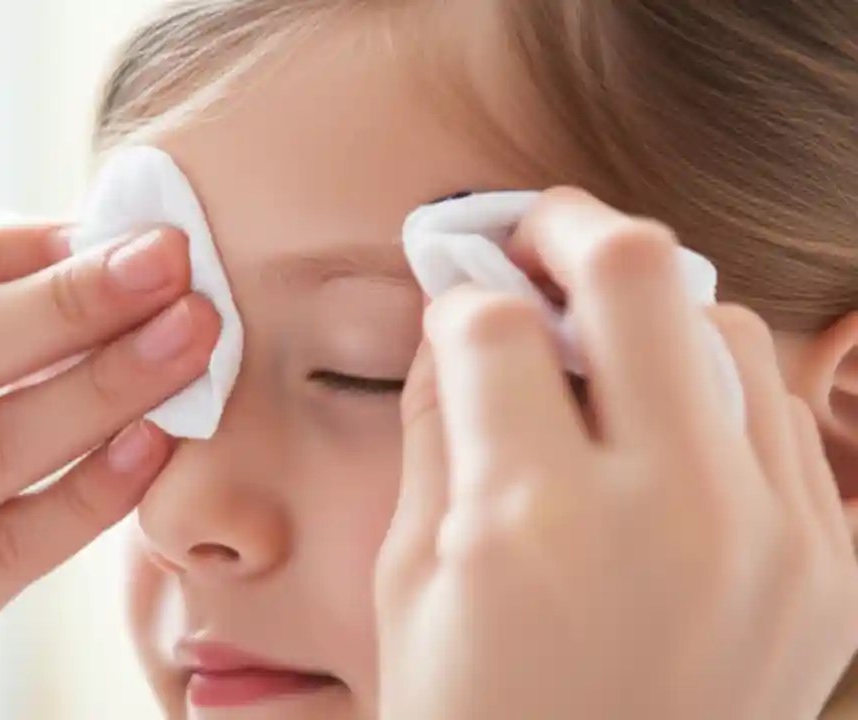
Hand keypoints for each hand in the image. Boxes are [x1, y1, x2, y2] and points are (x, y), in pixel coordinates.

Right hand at [376, 188, 857, 719]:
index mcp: (529, 522)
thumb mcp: (409, 577)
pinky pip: (776, 418)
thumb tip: (455, 313)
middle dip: (567, 226)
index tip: (454, 293)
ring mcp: (772, 540)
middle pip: (637, 271)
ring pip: (723, 329)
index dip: (460, 291)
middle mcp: (668, 513)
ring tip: (599, 351)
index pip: (496, 323)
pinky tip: (660, 433)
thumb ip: (435, 427)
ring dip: (648, 314)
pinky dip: (712, 396)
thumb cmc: (472, 716)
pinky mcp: (830, 567)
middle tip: (532, 234)